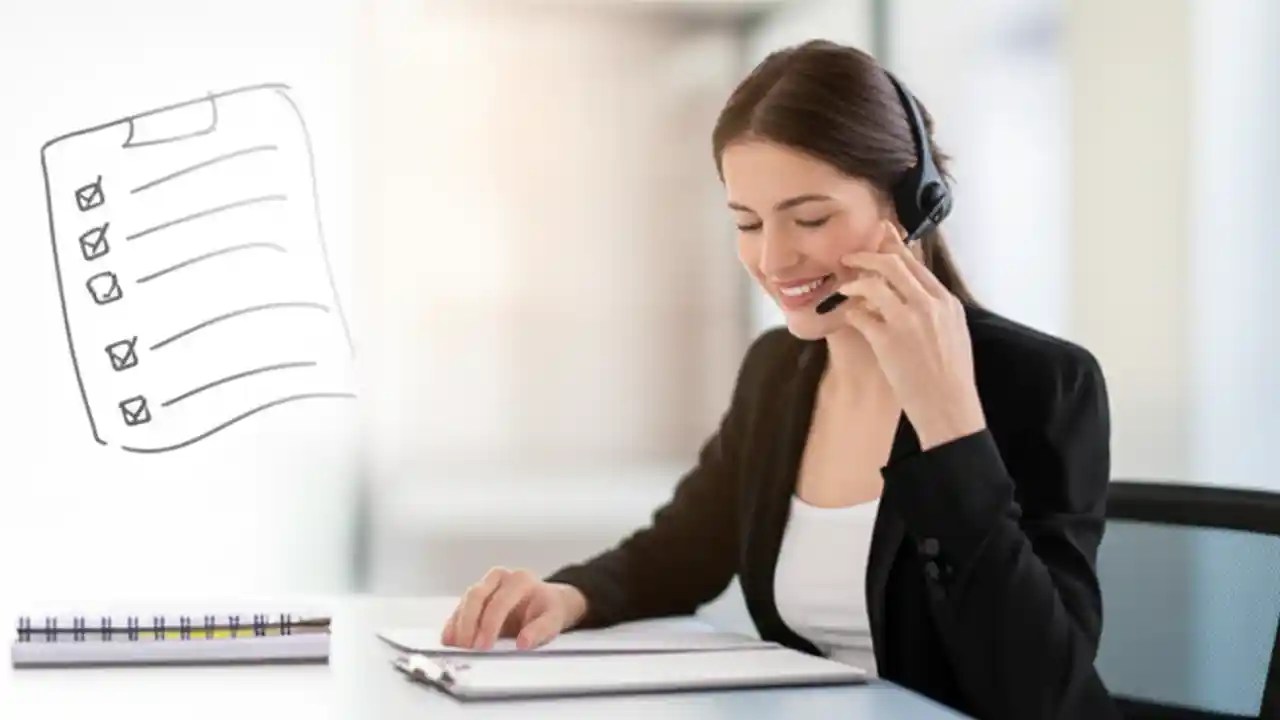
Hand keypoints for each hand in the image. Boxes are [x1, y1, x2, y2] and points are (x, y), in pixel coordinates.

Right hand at [440, 567, 588, 649]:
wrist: (543, 603)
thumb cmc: (547, 610)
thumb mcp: (553, 620)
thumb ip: (540, 631)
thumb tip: (523, 643)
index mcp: (519, 579)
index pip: (500, 601)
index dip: (490, 625)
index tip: (484, 646)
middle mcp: (499, 577)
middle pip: (476, 596)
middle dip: (469, 623)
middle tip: (468, 648)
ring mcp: (484, 586)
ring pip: (464, 602)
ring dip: (459, 626)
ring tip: (458, 648)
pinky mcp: (474, 598)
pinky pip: (459, 610)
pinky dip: (453, 626)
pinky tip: (450, 641)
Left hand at [837, 221, 985, 449]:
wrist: (949, 407)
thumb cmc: (950, 375)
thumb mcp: (953, 332)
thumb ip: (936, 309)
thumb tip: (916, 292)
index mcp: (947, 302)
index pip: (916, 263)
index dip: (893, 247)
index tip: (879, 238)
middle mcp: (929, 305)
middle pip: (893, 264)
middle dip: (866, 256)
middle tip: (849, 257)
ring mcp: (907, 321)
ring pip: (873, 284)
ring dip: (854, 282)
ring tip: (844, 287)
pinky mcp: (887, 341)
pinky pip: (860, 315)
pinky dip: (850, 312)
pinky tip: (847, 316)